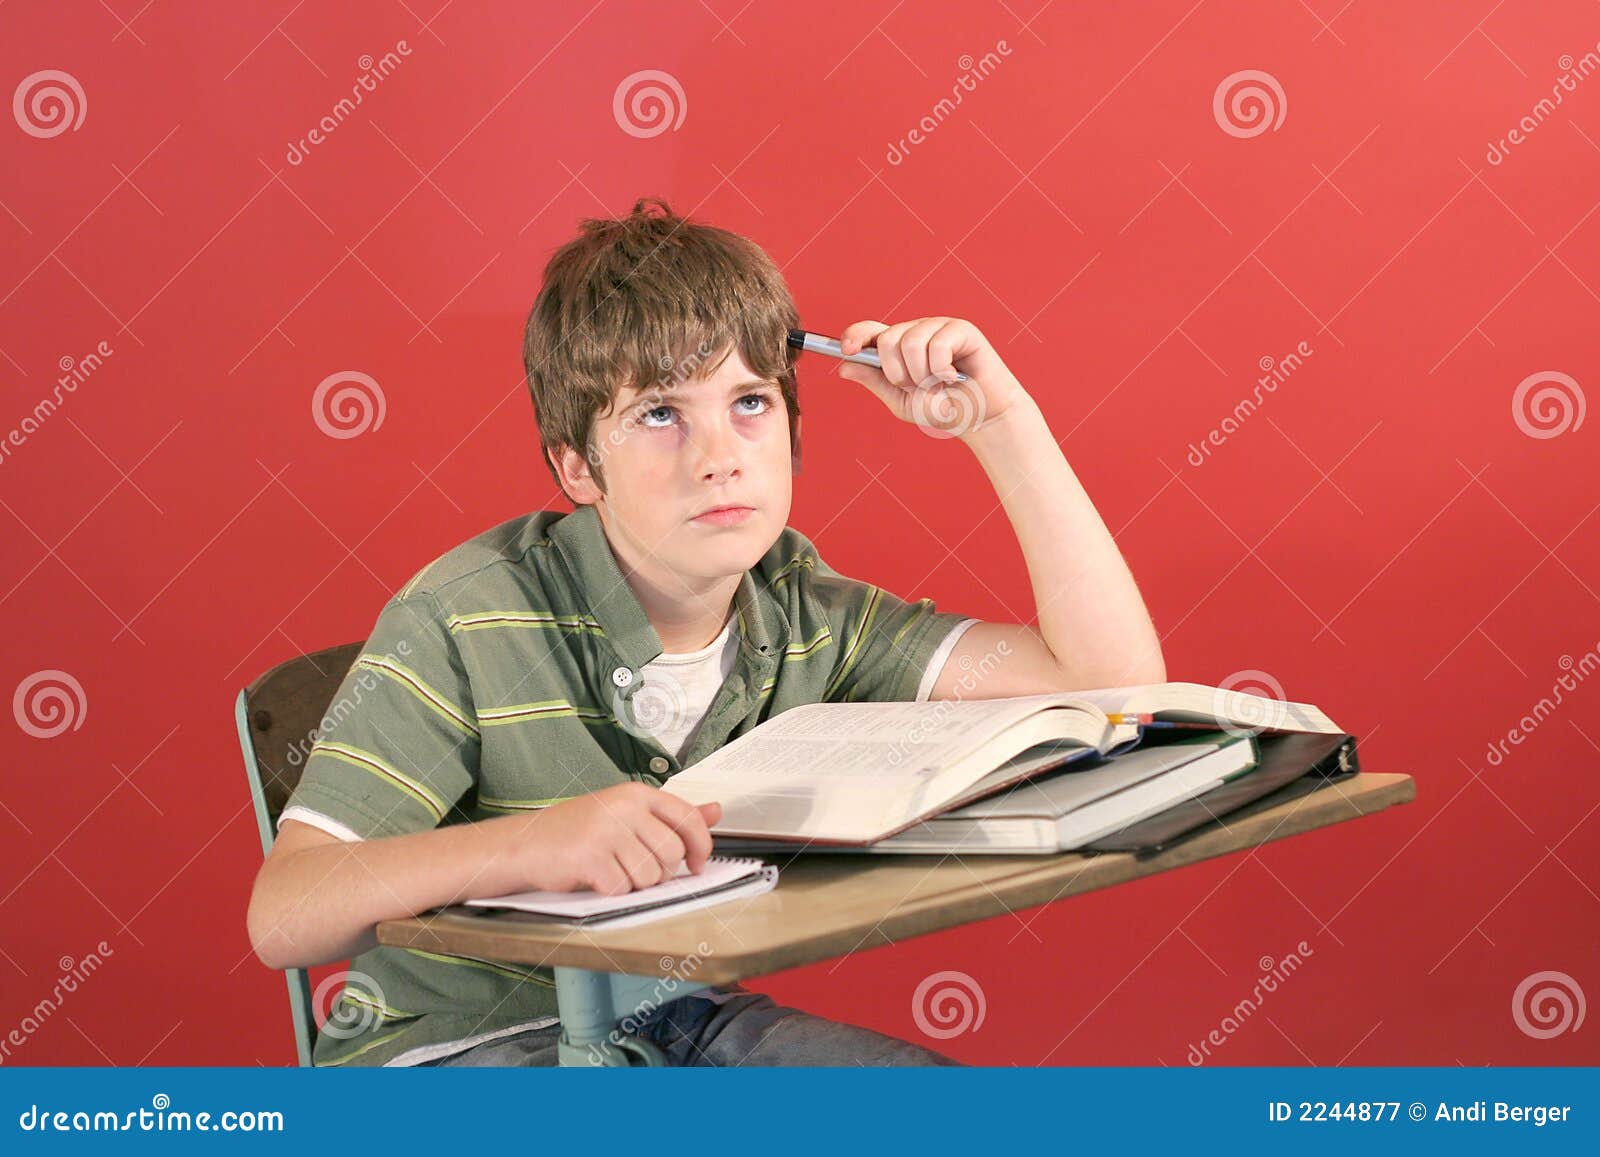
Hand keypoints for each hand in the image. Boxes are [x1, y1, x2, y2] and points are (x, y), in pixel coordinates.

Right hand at [509, 782, 721, 895]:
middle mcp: (624, 807)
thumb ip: (672, 816)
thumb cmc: (578, 831)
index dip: (701, 846)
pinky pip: (622, 888)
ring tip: (613, 871)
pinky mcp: (589, 857)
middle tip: (637, 870)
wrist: (525, 844)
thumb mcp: (628, 815)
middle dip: (661, 873)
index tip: (698, 865)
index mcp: (637, 794)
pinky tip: (596, 878)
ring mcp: (606, 830)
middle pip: (671, 853)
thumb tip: (717, 810)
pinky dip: (612, 892)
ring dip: (636, 884)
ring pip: (650, 876)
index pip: (688, 818)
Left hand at [835, 317, 1027, 439]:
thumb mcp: (901, 401)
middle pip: (887, 338)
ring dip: (922, 375)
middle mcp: (916, 332)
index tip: (847, 350)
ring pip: (910, 342)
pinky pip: (937, 344)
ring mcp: (938, 327)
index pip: (870, 331)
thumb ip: (875, 381)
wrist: (979, 418)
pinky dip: (941, 370)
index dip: (855, 335)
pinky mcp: (961, 329)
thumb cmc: (943, 409)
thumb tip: (844, 367)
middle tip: (918, 387)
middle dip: (898, 373)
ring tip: (938, 385)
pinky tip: (954, 377)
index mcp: (898, 347)